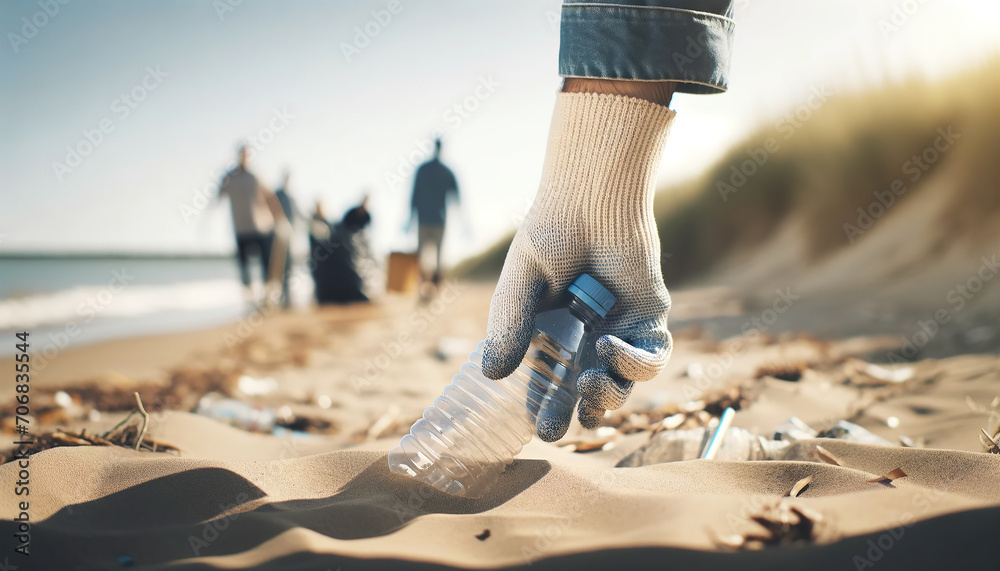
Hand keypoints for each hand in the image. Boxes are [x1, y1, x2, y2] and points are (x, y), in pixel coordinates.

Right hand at [482, 91, 675, 440]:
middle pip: (590, 395)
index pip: (552, 385)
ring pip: (624, 385)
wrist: (590, 199)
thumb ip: (509, 328)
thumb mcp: (519, 288)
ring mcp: (623, 332)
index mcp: (556, 338)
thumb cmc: (550, 236)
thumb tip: (491, 373)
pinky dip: (633, 362)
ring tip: (586, 384)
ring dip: (606, 395)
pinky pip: (651, 357)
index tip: (536, 427)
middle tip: (554, 427)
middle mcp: (590, 341)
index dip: (545, 409)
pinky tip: (609, 345)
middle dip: (574, 415)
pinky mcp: (651, 318)